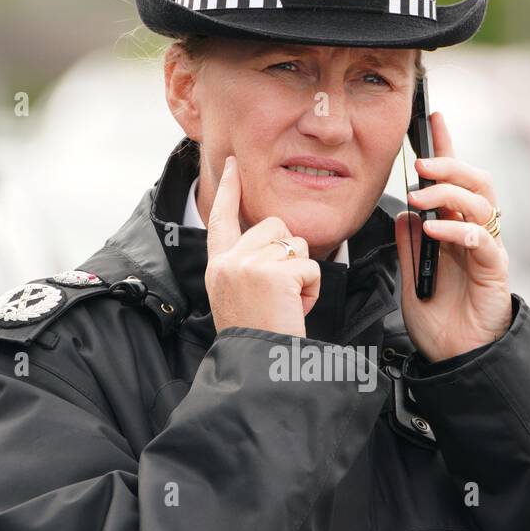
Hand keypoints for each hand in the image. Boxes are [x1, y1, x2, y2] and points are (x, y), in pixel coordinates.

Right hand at [205, 155, 320, 336]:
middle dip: (289, 254)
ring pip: (296, 245)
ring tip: (286, 305)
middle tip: (280, 294)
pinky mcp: (274, 274)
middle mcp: (229, 261)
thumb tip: (275, 239)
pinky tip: (294, 310)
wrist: (257, 366)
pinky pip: (310, 268)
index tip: (231, 164)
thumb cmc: (256, 338)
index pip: (221, 218)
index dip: (229, 189)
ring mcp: (250, 265)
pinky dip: (311, 291)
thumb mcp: (237, 296)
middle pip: (274, 226)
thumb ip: (248, 265)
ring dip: (301, 275)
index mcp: (218, 266)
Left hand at [393, 112, 512, 361]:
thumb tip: (403, 212)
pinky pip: (482, 240)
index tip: (434, 118)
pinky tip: (434, 230)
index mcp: (455, 230)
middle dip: (450, 163)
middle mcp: (476, 234)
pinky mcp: (495, 271)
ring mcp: (488, 250)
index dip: (447, 146)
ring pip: (482, 202)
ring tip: (420, 197)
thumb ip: (408, 244)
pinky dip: (456, 229)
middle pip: (476, 181)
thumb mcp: (411, 277)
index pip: (454, 180)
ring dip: (449, 193)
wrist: (457, 359)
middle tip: (420, 163)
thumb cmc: (439, 321)